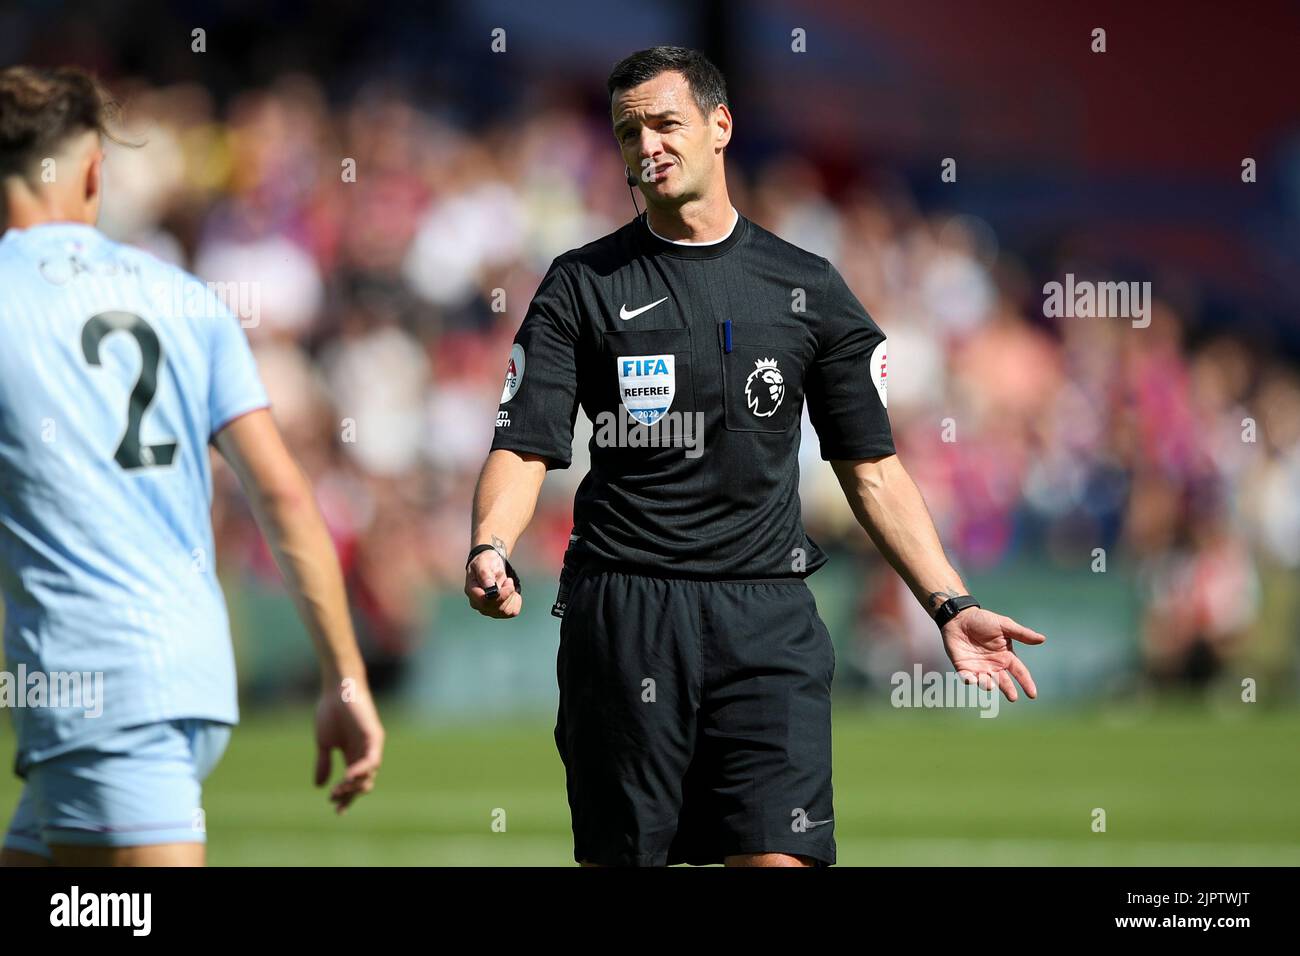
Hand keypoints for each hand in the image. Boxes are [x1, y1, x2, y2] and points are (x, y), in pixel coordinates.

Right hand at [314, 680, 384, 814]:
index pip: (353, 784)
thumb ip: (324, 764)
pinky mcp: (375, 736)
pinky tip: (348, 776)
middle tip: (334, 798)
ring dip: (353, 786)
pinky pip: (372, 760)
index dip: (346, 798)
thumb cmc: (330, 712)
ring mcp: (371, 746)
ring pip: (369, 776)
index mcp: (354, 756)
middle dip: (349, 795)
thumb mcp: (324, 743)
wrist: (336, 690)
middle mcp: (365, 753)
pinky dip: (361, 770)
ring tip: (338, 789)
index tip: (336, 811)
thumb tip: (318, 786)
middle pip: (363, 784)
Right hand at [465, 548, 521, 617]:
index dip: (500, 595)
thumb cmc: (485, 562)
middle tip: (508, 580)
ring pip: (505, 611)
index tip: (508, 581)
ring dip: (511, 597)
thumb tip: (490, 588)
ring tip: (508, 584)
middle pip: (496, 608)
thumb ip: (484, 574)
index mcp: (471, 591)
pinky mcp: (499, 611)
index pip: (485, 602)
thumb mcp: (483, 563)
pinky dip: (516, 602)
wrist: (490, 565)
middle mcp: (478, 604)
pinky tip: (512, 593)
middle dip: (507, 593)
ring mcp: (488, 609)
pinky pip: (512, 612)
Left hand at [940, 608, 1045, 701]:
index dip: (1026, 683)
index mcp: (1006, 656)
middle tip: (1013, 697)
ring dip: (988, 685)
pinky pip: (967, 678)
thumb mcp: (1004, 625)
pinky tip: (971, 680)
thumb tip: (1042, 639)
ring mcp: (979, 668)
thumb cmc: (983, 620)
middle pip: (1004, 681)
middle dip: (1008, 690)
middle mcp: (994, 666)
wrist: (959, 617)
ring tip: (990, 685)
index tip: (1032, 694)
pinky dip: (969, 681)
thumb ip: (1021, 633)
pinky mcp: (963, 668)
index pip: (1019, 672)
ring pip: (986, 682)